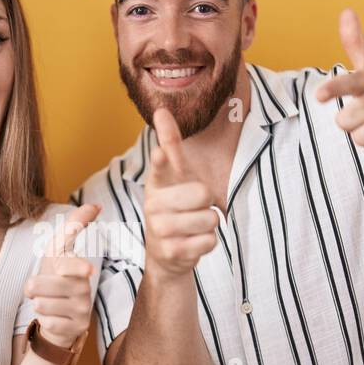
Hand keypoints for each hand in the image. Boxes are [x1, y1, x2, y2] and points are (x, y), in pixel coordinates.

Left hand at [24, 202, 100, 348]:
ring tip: (49, 303)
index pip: (72, 265)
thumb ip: (73, 226)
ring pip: (41, 304)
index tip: (87, 271)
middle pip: (40, 284)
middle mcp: (84, 287)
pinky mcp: (77, 328)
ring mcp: (83, 309)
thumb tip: (96, 205)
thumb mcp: (57, 251)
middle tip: (41, 288)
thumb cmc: (56, 280)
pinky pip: (47, 322)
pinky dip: (45, 320)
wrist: (61, 318)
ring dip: (38, 304)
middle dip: (33, 287)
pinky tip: (55, 318)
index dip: (74, 267)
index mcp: (79, 267)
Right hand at [142, 107, 218, 278]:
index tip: (162, 154)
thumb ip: (169, 143)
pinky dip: (208, 242)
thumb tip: (161, 110)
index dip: (163, 161)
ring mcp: (160, 230)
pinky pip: (209, 241)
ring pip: (209, 219)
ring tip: (193, 225)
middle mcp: (153, 205)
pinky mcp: (172, 252)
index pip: (160, 167)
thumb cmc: (174, 207)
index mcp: (156, 182)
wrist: (165, 255)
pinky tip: (193, 242)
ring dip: (209, 223)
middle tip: (195, 206)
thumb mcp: (172, 176)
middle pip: (202, 193)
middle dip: (208, 200)